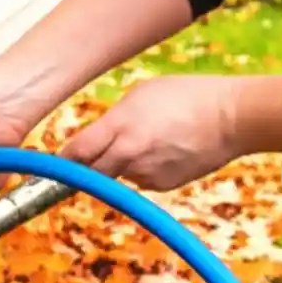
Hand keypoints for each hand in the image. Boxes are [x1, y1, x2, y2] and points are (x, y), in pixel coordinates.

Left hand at [59, 74, 243, 190]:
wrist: (233, 118)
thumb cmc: (187, 96)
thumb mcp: (140, 96)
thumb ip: (112, 121)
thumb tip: (93, 140)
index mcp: (120, 128)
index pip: (76, 154)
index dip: (60, 162)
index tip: (48, 167)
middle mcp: (129, 155)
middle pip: (90, 174)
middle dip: (83, 170)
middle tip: (79, 164)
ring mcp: (146, 174)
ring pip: (117, 176)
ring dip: (119, 165)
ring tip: (148, 140)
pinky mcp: (162, 186)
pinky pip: (140, 181)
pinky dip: (144, 170)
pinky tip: (165, 150)